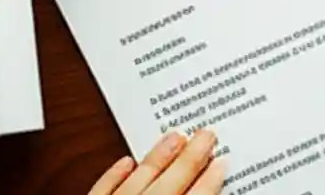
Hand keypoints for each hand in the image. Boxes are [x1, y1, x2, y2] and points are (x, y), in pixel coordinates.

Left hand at [88, 130, 224, 194]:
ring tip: (173, 136)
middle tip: (206, 134)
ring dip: (158, 157)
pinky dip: (114, 175)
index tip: (221, 162)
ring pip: (138, 178)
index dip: (211, 180)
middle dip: (191, 157)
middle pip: (171, 182)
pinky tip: (124, 161)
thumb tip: (208, 192)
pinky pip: (102, 189)